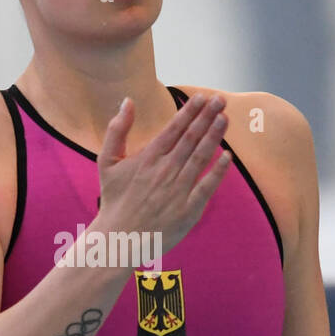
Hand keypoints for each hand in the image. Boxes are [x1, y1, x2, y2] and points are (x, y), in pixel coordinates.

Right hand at [96, 92, 230, 253]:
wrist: (119, 238)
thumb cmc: (114, 199)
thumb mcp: (106, 161)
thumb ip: (117, 130)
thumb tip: (127, 101)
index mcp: (148, 157)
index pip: (174, 128)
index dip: (190, 111)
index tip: (203, 97)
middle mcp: (165, 170)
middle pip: (191, 138)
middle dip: (207, 116)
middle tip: (221, 100)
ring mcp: (178, 190)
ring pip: (201, 157)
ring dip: (214, 136)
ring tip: (225, 118)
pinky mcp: (188, 210)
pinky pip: (207, 186)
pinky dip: (218, 171)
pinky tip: (228, 156)